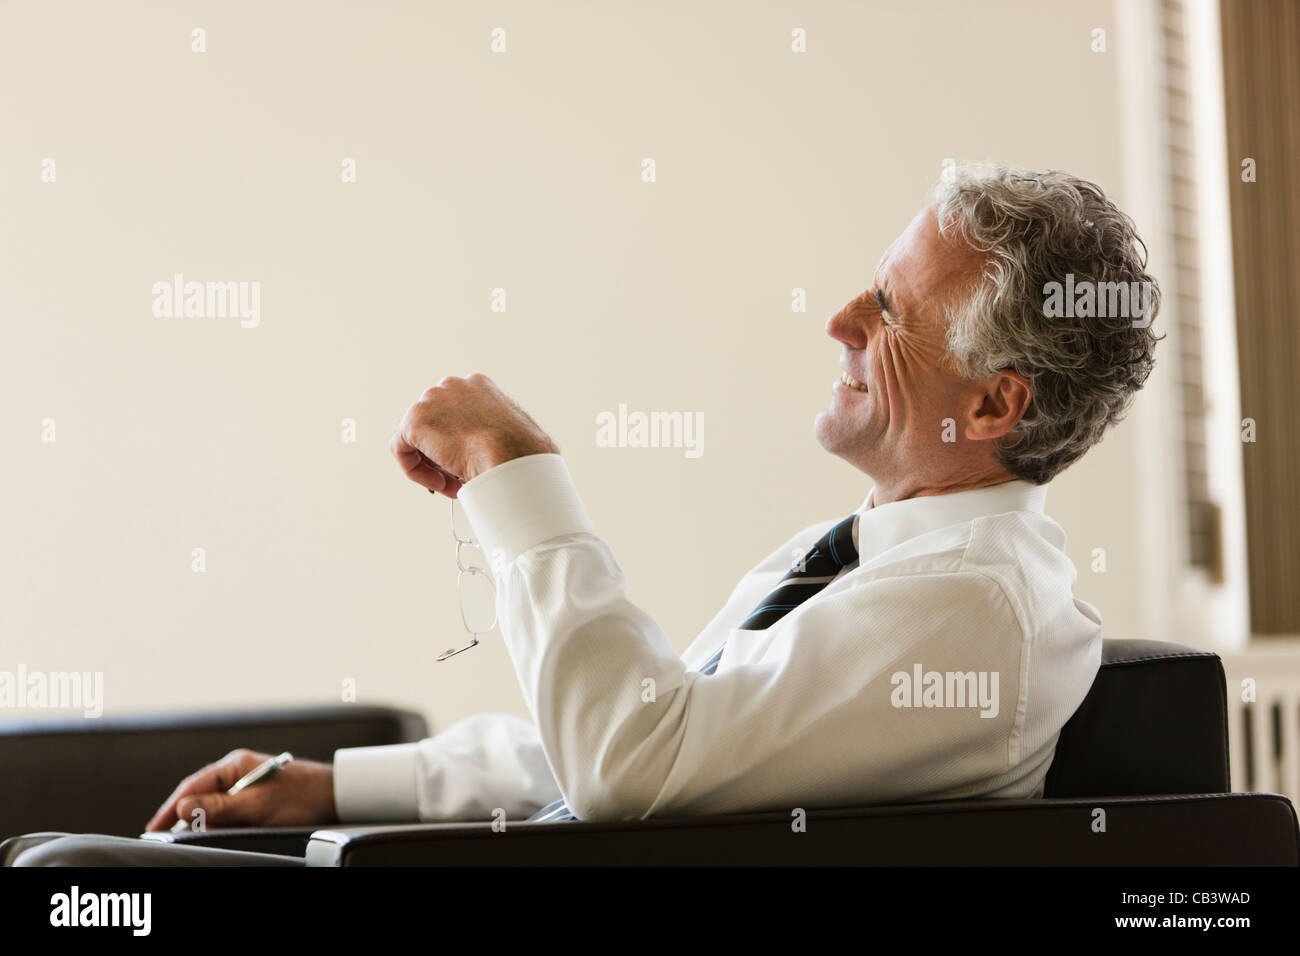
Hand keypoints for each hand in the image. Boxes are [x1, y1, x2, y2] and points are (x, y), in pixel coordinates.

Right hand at [144, 748, 338, 831]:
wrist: (335, 795)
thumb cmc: (301, 796)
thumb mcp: (258, 806)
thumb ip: (220, 807)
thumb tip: (185, 809)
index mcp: (236, 765)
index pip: (192, 786)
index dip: (170, 808)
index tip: (154, 829)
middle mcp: (238, 770)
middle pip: (198, 793)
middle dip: (180, 814)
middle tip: (160, 836)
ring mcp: (246, 781)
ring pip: (211, 802)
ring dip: (199, 818)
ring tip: (181, 836)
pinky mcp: (255, 794)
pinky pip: (226, 807)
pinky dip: (215, 819)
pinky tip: (211, 830)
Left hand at [390, 373, 557, 497]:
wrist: (514, 456)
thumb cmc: (522, 453)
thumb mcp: (509, 434)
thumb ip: (490, 433)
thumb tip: (483, 451)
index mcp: (477, 385)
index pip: (453, 412)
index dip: (458, 443)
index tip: (468, 462)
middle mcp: (451, 386)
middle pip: (432, 423)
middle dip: (442, 453)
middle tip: (457, 477)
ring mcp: (431, 400)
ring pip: (416, 438)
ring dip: (432, 465)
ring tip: (453, 484)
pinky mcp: (414, 421)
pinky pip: (402, 450)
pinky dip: (416, 471)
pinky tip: (440, 484)